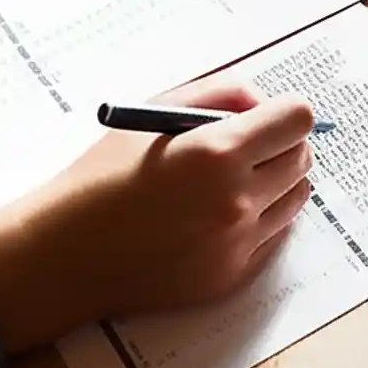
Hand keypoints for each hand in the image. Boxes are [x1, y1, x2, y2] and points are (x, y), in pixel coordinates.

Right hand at [0, 74, 314, 354]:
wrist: (65, 254)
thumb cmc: (104, 177)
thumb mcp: (154, 113)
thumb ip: (219, 94)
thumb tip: (266, 101)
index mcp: (217, 153)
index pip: (298, 119)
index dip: (284, 113)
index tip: (270, 117)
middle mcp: (236, 199)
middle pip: (302, 158)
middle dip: (281, 146)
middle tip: (250, 147)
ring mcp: (237, 242)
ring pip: (296, 197)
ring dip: (275, 182)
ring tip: (232, 181)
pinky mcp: (233, 273)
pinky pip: (275, 234)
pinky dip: (260, 219)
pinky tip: (219, 214)